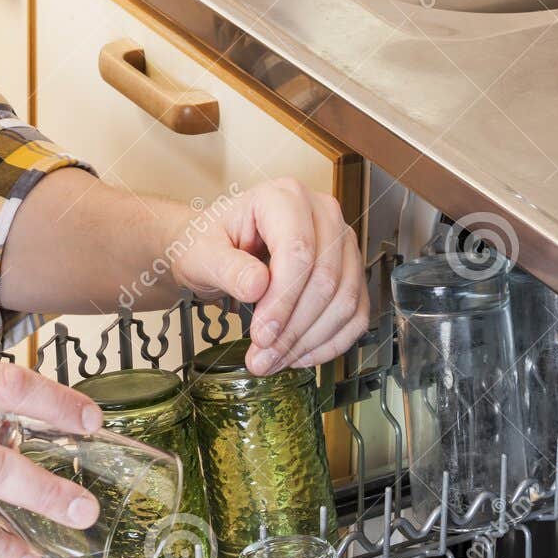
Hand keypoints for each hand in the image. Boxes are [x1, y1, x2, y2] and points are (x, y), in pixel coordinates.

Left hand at [170, 178, 368, 374]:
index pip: (298, 251)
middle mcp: (321, 214)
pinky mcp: (348, 271)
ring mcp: (340, 242)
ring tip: (273, 359)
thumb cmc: (210, 241)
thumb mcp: (203, 252)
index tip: (261, 334)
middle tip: (263, 356)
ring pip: (344, 300)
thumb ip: (227, 267)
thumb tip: (257, 286)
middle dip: (294, 328)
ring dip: (310, 340)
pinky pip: (355, 314)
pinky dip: (329, 342)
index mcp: (284, 197)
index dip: (282, 300)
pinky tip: (298, 354)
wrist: (216, 246)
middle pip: (326, 279)